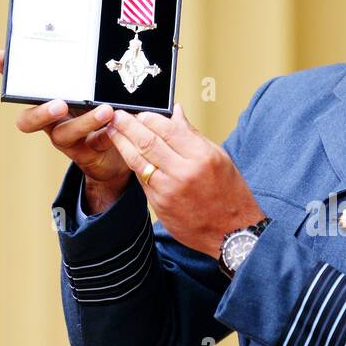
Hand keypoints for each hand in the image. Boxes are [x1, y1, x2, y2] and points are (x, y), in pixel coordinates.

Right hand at [0, 48, 130, 200]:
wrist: (115, 152)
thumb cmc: (94, 113)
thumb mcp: (87, 91)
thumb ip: (79, 73)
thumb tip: (73, 37)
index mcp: (45, 103)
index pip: (18, 87)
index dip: (6, 74)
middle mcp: (50, 123)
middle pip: (29, 121)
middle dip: (42, 112)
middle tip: (59, 104)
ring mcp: (67, 140)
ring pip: (66, 134)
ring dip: (85, 122)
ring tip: (106, 111)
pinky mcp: (88, 153)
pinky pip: (96, 143)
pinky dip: (108, 134)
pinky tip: (118, 123)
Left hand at [104, 102, 263, 258]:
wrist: (231, 232)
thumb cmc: (229, 195)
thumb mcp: (219, 158)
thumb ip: (193, 135)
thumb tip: (176, 113)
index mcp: (202, 157)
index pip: (167, 129)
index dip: (149, 118)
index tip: (141, 112)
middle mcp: (184, 172)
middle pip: (147, 141)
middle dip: (128, 125)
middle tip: (117, 116)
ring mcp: (169, 190)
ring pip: (138, 160)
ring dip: (122, 143)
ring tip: (113, 131)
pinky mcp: (160, 204)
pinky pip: (141, 179)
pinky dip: (133, 163)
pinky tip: (127, 154)